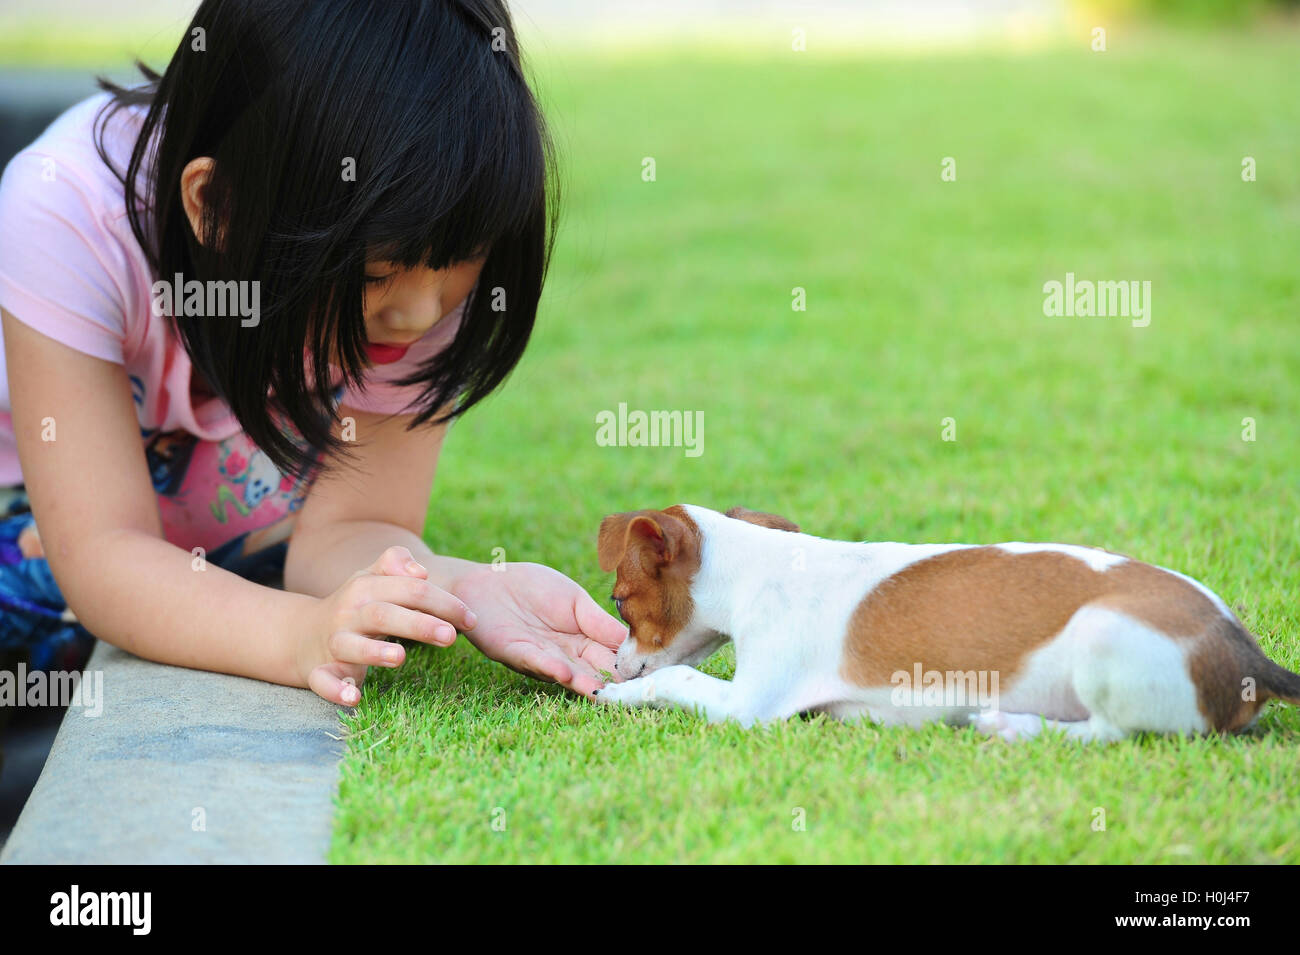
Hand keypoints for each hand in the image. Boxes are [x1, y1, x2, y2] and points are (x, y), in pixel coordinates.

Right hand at [297, 545, 475, 704]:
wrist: (301, 634)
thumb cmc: (355, 606)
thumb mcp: (372, 578)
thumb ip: (396, 564)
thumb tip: (420, 570)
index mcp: (367, 588)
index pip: (411, 589)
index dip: (444, 602)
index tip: (471, 619)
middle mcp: (349, 613)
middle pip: (385, 614)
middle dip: (419, 624)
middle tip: (451, 637)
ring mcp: (334, 643)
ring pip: (352, 645)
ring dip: (375, 652)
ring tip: (400, 657)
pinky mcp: (319, 671)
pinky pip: (324, 681)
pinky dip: (336, 690)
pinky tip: (355, 697)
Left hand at [452, 561, 626, 697]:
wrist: (486, 581)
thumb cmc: (532, 587)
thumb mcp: (574, 600)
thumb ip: (599, 621)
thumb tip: (634, 639)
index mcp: (582, 641)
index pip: (611, 657)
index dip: (628, 667)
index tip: (650, 679)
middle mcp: (564, 655)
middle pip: (592, 671)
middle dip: (610, 684)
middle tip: (632, 697)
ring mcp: (540, 657)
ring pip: (566, 673)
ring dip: (582, 683)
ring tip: (601, 692)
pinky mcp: (513, 652)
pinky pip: (534, 661)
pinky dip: (549, 667)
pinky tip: (564, 673)